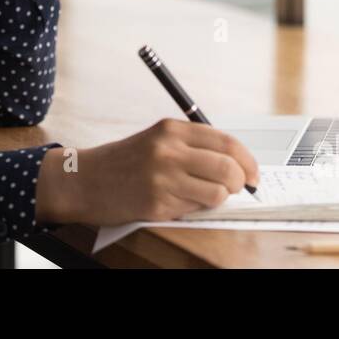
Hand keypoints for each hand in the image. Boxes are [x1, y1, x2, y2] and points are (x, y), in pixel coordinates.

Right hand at [34, 119, 260, 226]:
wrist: (85, 180)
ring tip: (206, 196)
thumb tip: (236, 164)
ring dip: (220, 198)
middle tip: (239, 188)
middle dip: (241, 182)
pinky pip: (195, 209)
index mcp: (172, 129)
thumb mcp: (157, 140)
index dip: (248, 161)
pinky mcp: (157, 203)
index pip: (227, 143)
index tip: (253, 174)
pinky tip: (181, 202)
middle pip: (228, 168)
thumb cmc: (125, 162)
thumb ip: (193, 146)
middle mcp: (169, 150)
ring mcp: (163, 178)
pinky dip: (197, 209)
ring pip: (218, 192)